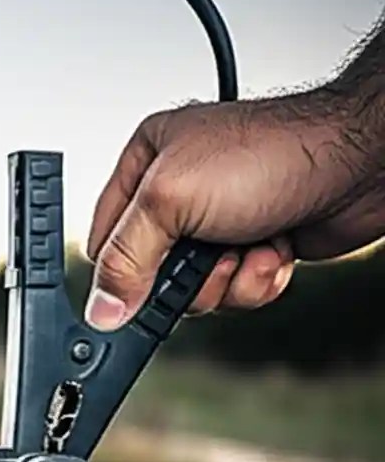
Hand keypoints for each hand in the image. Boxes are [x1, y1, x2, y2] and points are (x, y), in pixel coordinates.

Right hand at [83, 92, 383, 330]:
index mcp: (146, 162)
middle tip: (207, 263)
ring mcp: (219, 220)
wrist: (360, 161)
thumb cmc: (272, 152)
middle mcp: (179, 191)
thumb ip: (125, 257)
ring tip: (249, 249)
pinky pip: (236, 287)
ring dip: (227, 281)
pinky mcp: (254, 243)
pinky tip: (273, 251)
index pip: (104, 237)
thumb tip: (102, 309)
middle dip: (186, 279)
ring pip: (198, 287)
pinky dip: (257, 280)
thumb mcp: (170, 201)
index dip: (114, 274)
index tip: (121, 306)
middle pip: (151, 271)